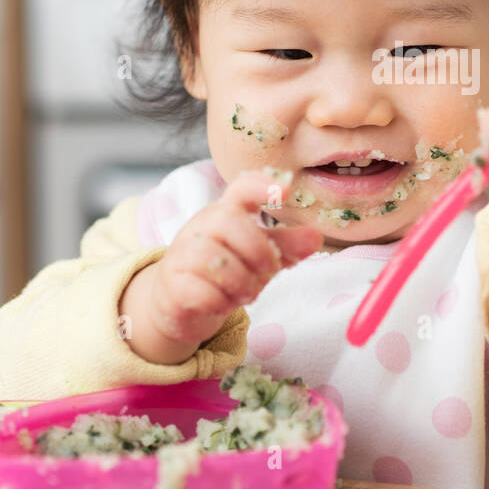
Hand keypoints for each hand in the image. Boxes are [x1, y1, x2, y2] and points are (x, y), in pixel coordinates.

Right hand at [120, 168, 323, 363]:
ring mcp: (183, 254)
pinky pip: (200, 291)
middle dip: (258, 250)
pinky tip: (224, 304)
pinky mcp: (173, 285)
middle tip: (268, 272)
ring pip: (214, 260)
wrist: (178, 300)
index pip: (241, 188)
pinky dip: (220, 302)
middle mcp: (202, 226)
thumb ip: (285, 245)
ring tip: (247, 292)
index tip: (286, 191)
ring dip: (241, 282)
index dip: (262, 185)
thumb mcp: (258, 254)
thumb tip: (315, 237)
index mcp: (226, 212)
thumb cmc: (225, 268)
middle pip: (229, 221)